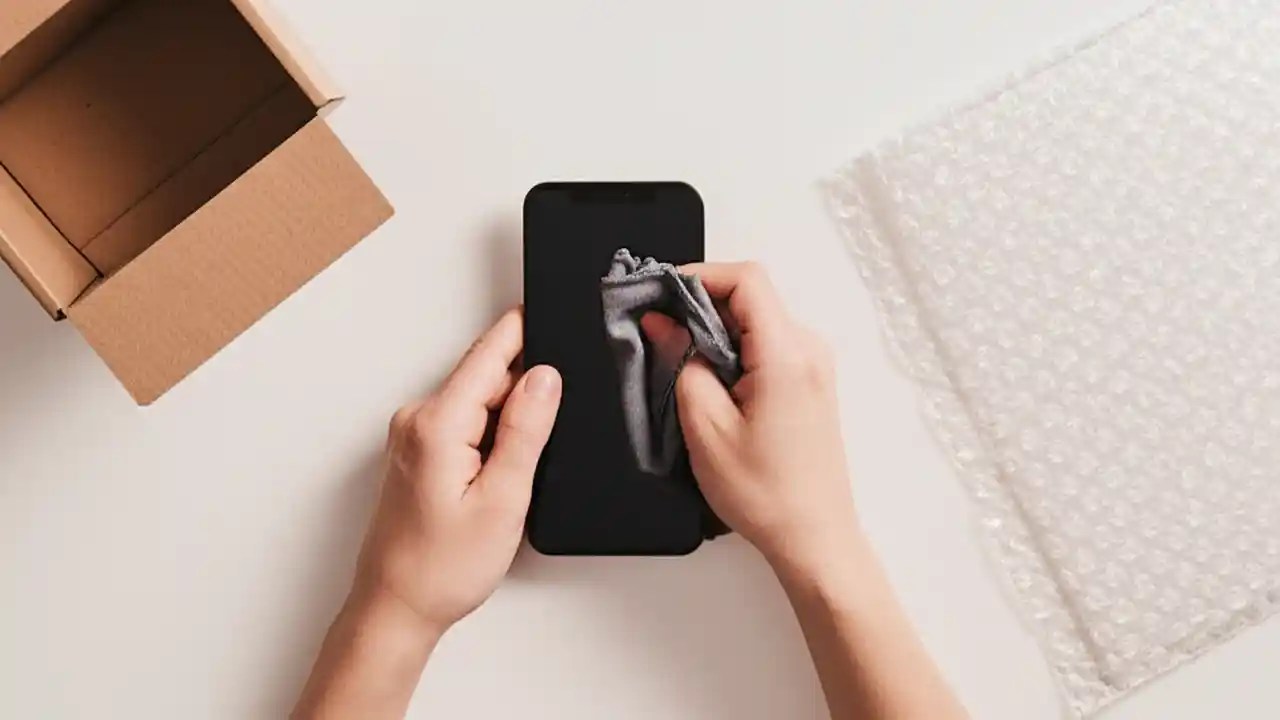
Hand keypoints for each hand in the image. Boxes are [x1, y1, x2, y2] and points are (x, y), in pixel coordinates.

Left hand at [355, 308, 561, 632]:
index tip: (556, 311)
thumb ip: (526, 430)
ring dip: (507, 418)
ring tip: (515, 471)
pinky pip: (463, 421)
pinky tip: (496, 476)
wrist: (395, 609)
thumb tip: (545, 376)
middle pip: (487, 373)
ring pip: (478, 399)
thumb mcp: (503, 498)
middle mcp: (417, 419)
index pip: (490, 351)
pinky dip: (488, 436)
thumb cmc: (440, 567)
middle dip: (526, 387)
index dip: (527, 329)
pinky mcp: (416, 450)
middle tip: (548, 431)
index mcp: (438, 422)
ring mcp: (413, 434)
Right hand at [642, 263, 858, 571]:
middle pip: (751, 295)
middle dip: (698, 302)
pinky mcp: (809, 381)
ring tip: (677, 357)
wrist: (814, 536)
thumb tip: (662, 322)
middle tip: (656, 327)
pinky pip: (767, 342)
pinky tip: (707, 376)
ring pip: (757, 318)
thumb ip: (681, 361)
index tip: (658, 293)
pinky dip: (733, 346)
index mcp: (786, 355)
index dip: (696, 275)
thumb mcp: (704, 426)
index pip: (746, 280)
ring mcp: (814, 365)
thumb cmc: (764, 494)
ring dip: (714, 326)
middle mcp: (808, 350)